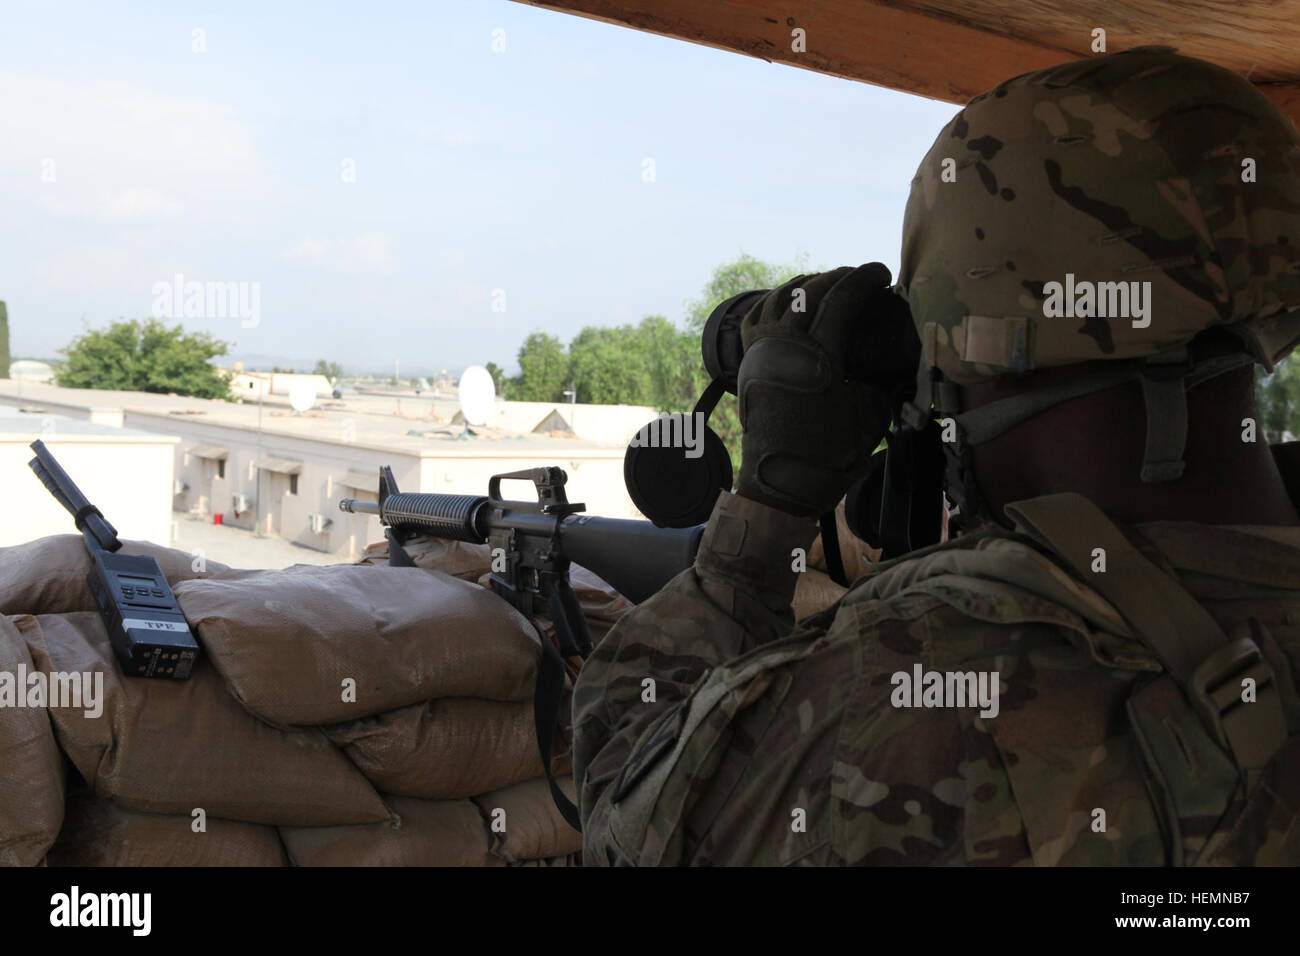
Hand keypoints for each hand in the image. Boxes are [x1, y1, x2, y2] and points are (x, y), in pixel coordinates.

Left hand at [735, 263, 896, 516]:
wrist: (781, 482)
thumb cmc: (830, 454)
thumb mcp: (871, 417)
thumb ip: (884, 382)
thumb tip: (897, 361)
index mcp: (818, 357)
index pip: (842, 298)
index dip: (864, 279)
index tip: (881, 273)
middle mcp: (784, 347)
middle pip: (812, 291)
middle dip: (840, 277)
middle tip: (860, 277)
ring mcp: (760, 352)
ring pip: (781, 297)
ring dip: (807, 284)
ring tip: (829, 284)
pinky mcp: (747, 362)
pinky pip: (756, 315)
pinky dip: (774, 300)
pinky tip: (789, 300)